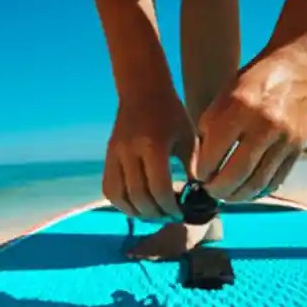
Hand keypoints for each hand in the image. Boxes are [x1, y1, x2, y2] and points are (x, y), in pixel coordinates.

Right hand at [103, 92, 195, 220]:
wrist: (142, 90)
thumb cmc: (171, 113)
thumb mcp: (188, 137)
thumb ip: (193, 167)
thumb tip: (198, 197)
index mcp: (153, 146)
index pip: (158, 188)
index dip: (169, 206)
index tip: (180, 212)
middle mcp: (130, 152)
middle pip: (138, 196)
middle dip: (154, 213)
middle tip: (168, 216)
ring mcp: (115, 154)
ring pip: (118, 196)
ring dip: (135, 211)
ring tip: (152, 213)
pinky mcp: (108, 156)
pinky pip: (108, 188)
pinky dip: (121, 202)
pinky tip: (135, 205)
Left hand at [195, 45, 306, 200]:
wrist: (301, 62)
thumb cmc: (257, 76)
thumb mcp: (226, 92)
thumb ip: (211, 126)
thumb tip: (200, 164)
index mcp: (241, 107)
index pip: (214, 153)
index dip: (202, 171)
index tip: (198, 175)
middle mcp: (265, 124)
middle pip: (236, 174)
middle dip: (217, 190)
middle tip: (209, 190)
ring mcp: (286, 138)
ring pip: (257, 183)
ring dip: (237, 195)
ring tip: (226, 193)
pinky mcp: (299, 147)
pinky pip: (276, 179)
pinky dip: (259, 190)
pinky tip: (247, 188)